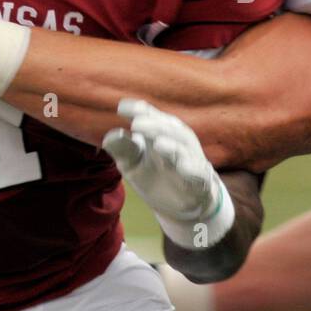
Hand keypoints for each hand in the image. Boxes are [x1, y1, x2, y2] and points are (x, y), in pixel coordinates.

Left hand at [102, 99, 230, 246]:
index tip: (122, 108)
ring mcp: (191, 160)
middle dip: (154, 125)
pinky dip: (192, 169)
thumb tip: (109, 136)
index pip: (150, 116)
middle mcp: (178, 140)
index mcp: (161, 131)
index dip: (138, 110)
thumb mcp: (132, 163)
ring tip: (158, 143)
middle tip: (136, 124)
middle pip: (168, 128)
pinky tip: (182, 166)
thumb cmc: (155, 175)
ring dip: (171, 145)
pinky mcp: (200, 180)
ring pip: (183, 148)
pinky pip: (198, 173)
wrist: (181, 203)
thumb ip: (122, 149)